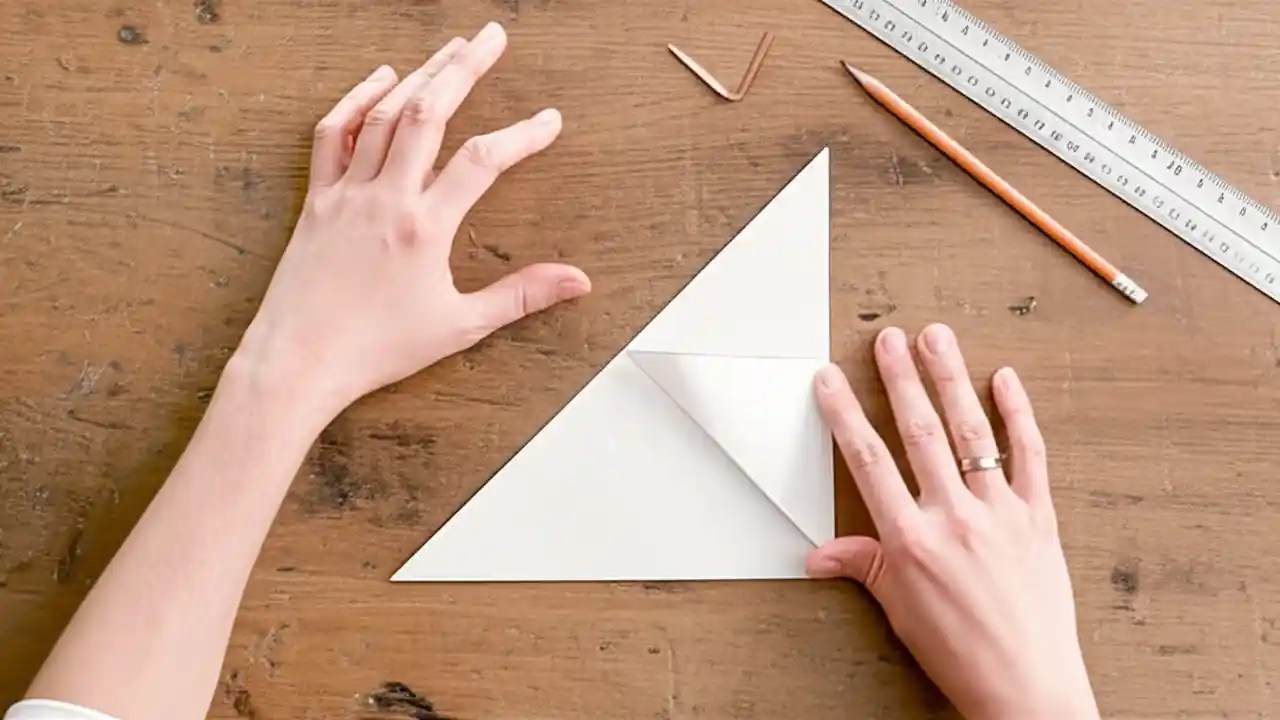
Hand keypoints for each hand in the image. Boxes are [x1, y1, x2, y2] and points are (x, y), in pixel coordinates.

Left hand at [232, 23, 589, 420]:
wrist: (297, 362)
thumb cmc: (376, 350)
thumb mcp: (460, 326)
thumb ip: (521, 295)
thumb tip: (578, 281)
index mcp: (425, 228)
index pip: (484, 162)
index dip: (523, 135)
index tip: (551, 120)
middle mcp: (385, 198)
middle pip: (430, 114)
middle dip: (466, 68)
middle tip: (493, 36)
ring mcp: (346, 193)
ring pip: (385, 115)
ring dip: (421, 75)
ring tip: (451, 48)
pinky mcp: (317, 199)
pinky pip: (334, 134)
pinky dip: (358, 100)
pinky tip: (382, 79)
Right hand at [808, 325, 1097, 719]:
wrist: (1027, 687)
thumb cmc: (961, 653)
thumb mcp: (899, 610)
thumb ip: (863, 567)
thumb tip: (819, 555)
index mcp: (911, 541)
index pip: (868, 462)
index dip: (845, 415)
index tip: (830, 381)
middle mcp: (954, 517)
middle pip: (919, 433)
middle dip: (900, 379)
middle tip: (887, 339)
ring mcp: (1000, 513)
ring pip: (971, 432)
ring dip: (950, 380)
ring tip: (936, 339)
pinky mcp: (1038, 518)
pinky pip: (1029, 456)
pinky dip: (1017, 415)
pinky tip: (1004, 380)